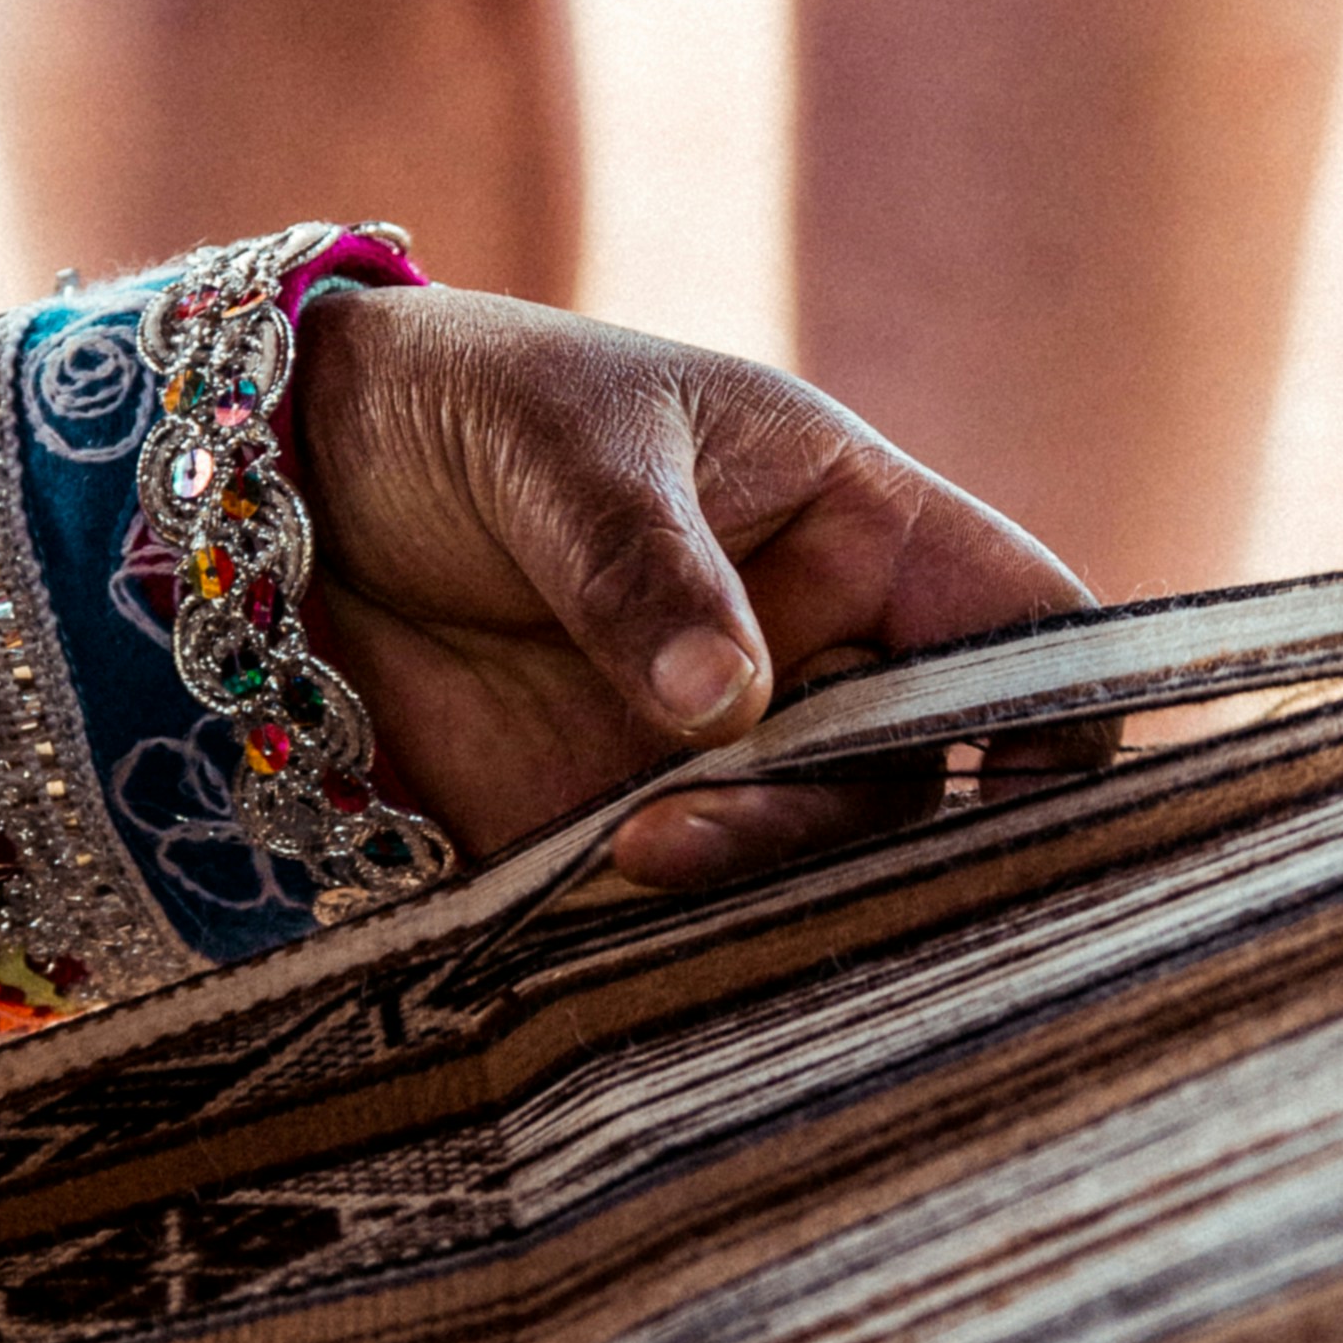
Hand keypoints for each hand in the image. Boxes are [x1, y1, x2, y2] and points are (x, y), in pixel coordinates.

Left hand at [291, 279, 1101, 892]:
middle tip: (728, 817)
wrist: (278, 494)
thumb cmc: (462, 410)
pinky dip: (677, 932)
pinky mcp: (618, 838)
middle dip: (868, 825)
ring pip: (818, 865)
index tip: (1026, 776)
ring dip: (758, 877)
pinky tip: (604, 900)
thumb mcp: (560, 448)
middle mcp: (817, 659)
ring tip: (632, 844)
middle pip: (932, 781)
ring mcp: (724, 760)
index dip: (1065, 706)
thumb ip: (642, 569)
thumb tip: (728, 706)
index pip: (1026, 624)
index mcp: (856, 529)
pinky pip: (693, 917)